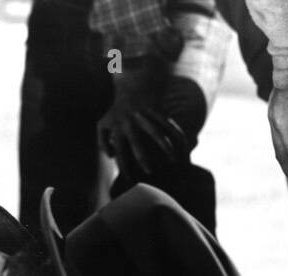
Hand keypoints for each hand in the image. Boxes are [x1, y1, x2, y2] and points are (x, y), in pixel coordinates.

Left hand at [97, 65, 191, 179]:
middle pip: (137, 143)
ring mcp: (145, 116)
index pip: (119, 151)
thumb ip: (102, 142)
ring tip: (174, 161)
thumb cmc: (116, 111)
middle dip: (142, 158)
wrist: (132, 85)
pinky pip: (170, 125)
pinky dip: (178, 135)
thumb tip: (111, 157)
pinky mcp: (157, 110)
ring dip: (166, 147)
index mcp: (118, 128)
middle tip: (149, 172)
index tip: (129, 179)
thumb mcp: (103, 124)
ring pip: (157, 133)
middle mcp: (131, 122)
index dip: (123, 166)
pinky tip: (185, 147)